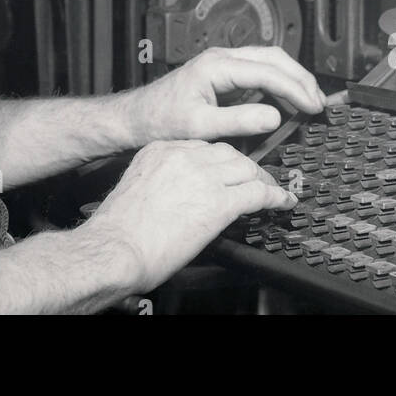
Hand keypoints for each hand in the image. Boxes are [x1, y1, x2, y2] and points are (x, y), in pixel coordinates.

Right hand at [85, 139, 296, 291]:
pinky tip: (282, 202)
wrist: (114, 248)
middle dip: (245, 167)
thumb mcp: (139, 189)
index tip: (228, 172)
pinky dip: (275, 197)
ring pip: (247, 168)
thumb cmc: (118, 231)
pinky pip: (257, 193)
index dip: (221, 161)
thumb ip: (163, 181)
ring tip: (271, 190)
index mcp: (160, 150)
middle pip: (228, 153)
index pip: (203, 147)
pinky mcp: (219, 202)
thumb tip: (185, 194)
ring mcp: (203, 177)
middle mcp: (183, 156)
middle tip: (256, 180)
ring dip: (262, 180)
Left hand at [127, 46, 328, 143]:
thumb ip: (238, 120)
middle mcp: (222, 59)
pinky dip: (279, 84)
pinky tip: (289, 102)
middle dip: (300, 78)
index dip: (294, 89)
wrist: (137, 118)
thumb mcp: (199, 126)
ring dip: (292, 79)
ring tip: (311, 102)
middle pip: (274, 58)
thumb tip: (275, 116)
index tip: (313, 107)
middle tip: (319, 103)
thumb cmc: (161, 120)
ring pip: (269, 61)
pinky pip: (259, 73)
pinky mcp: (225, 75)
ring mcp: (224, 65)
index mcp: (216, 66)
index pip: (267, 71)